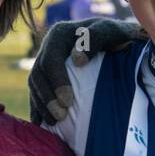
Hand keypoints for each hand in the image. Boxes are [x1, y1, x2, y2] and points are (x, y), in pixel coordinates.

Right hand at [28, 20, 142, 124]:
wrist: (119, 41)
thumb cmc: (119, 37)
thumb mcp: (111, 32)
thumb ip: (96, 38)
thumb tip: (77, 60)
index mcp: (60, 34)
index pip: (51, 59)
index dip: (56, 81)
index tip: (68, 101)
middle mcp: (49, 46)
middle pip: (39, 74)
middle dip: (47, 97)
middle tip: (60, 117)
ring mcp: (45, 61)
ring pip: (35, 84)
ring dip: (41, 105)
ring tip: (53, 123)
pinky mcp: (47, 75)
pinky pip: (37, 92)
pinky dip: (38, 108)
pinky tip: (43, 124)